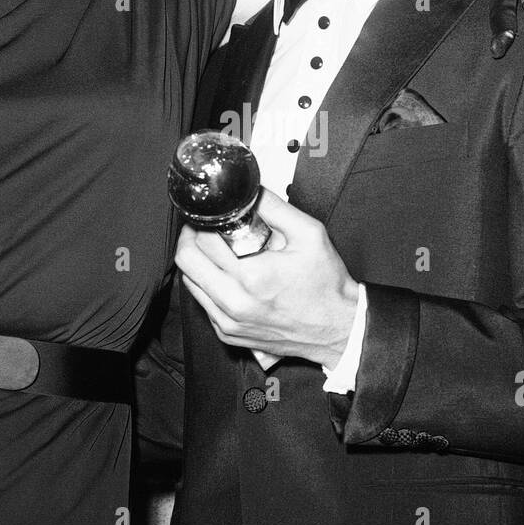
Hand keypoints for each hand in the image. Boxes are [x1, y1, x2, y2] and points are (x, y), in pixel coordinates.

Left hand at [174, 189, 359, 366]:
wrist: (337, 327)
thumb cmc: (326, 286)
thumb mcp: (309, 234)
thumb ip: (275, 206)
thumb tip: (249, 191)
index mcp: (252, 277)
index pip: (204, 240)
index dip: (206, 221)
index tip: (214, 217)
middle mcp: (235, 302)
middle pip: (186, 261)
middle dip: (193, 237)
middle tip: (207, 229)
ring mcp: (228, 321)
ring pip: (189, 282)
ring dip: (199, 262)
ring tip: (220, 252)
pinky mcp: (227, 333)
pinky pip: (202, 303)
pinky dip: (208, 285)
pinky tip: (228, 277)